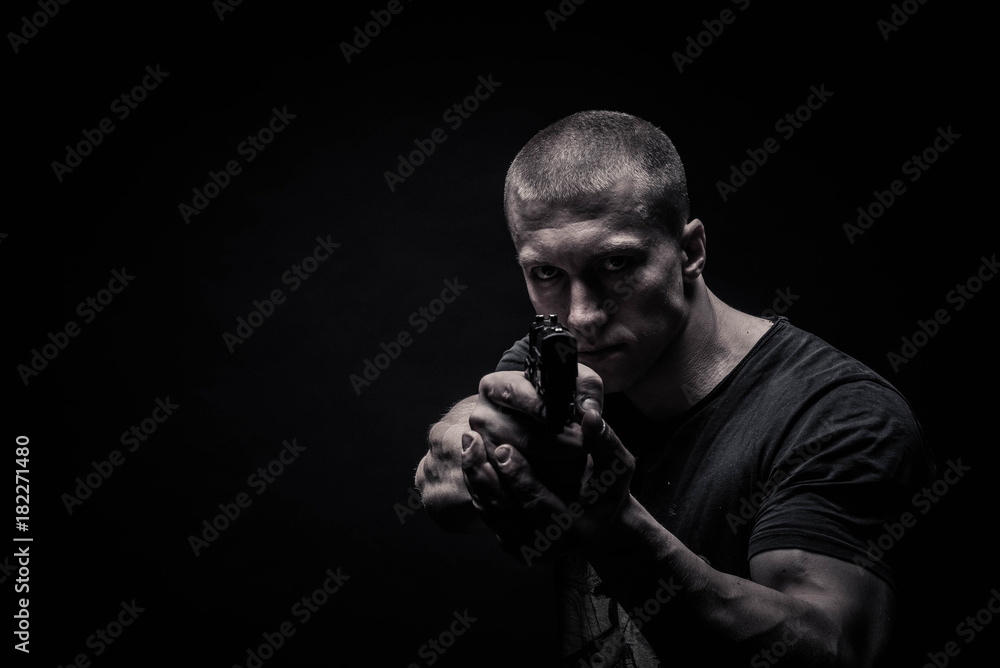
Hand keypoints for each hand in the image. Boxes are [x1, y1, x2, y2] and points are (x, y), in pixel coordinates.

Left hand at [462, 368, 634, 564]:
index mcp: (574, 532)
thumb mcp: (617, 466)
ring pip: (491, 514)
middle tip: (472, 440)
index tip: (501, 447)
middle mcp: (548, 549)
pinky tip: (472, 462)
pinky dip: (478, 489)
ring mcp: (529, 552)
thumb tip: (589, 415)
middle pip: (504, 511)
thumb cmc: (609, 490)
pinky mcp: (515, 548)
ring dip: (475, 478)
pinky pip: (489, 517)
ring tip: (467, 445)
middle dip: (484, 474)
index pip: (537, 503)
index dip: (518, 476)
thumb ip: (604, 441)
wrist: (602, 523)